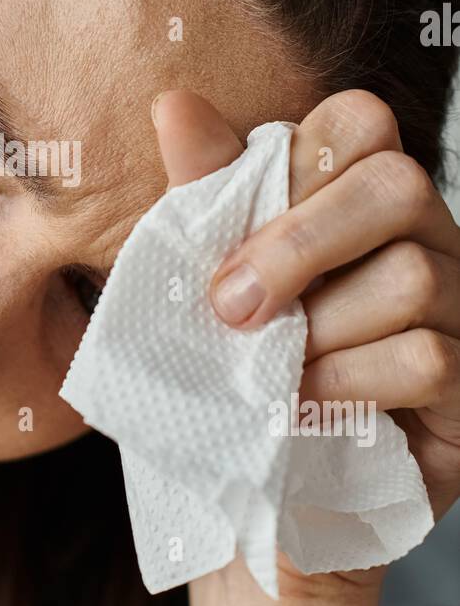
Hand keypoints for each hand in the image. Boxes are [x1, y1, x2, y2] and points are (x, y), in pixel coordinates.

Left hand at [152, 86, 459, 605]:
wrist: (249, 504)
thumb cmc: (228, 381)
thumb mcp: (204, 285)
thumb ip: (206, 195)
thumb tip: (176, 101)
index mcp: (357, 205)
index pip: (362, 122)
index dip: (300, 163)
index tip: (230, 240)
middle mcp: (426, 243)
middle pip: (399, 184)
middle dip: (300, 245)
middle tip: (231, 310)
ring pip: (414, 278)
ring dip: (320, 334)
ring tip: (274, 379)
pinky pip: (429, 358)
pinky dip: (350, 385)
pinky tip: (307, 412)